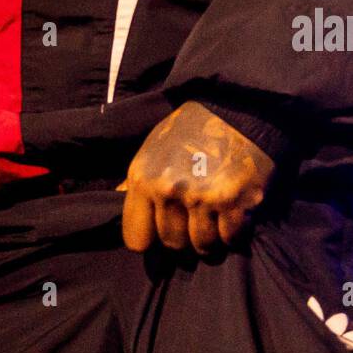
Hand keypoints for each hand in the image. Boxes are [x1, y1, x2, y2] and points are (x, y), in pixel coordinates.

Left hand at [118, 101, 275, 254]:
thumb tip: (117, 201)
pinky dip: (234, 232)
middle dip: (184, 236)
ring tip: (215, 215)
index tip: (163, 229)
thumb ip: (135, 182)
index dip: (152, 237)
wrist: (234, 107)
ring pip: (202, 246)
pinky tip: (233, 212)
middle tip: (194, 217)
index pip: (137, 239)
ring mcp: (201, 196)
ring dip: (211, 237)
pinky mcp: (233, 201)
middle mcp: (169, 189)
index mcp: (143, 178)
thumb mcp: (152, 149)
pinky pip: (230, 239)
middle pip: (172, 244)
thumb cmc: (190, 131)